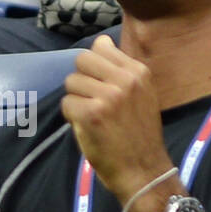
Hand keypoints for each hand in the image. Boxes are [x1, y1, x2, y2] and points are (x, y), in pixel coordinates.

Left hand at [60, 35, 172, 203]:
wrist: (144, 170)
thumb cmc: (140, 134)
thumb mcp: (141, 94)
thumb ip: (121, 68)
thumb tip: (101, 40)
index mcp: (138, 71)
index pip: (101, 47)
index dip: (94, 67)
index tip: (101, 85)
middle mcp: (125, 79)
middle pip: (82, 60)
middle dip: (81, 79)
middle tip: (91, 100)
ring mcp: (108, 96)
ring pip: (71, 82)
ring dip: (76, 99)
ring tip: (91, 116)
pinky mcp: (91, 114)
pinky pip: (67, 103)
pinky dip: (71, 116)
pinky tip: (86, 127)